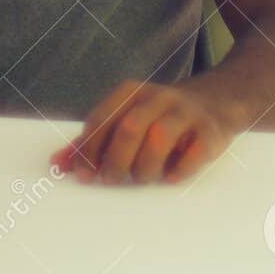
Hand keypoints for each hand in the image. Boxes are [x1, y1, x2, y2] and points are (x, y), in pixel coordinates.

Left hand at [50, 80, 239, 185]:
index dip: (88, 150)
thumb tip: (57, 164)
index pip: (102, 119)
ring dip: (145, 167)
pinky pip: (194, 152)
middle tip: (110, 181)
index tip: (82, 175)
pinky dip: (179, 170)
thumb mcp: (127, 118)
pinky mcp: (211, 131)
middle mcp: (159, 97)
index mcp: (132, 93)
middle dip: (115, 161)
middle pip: (129, 128)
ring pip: (159, 137)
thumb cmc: (160, 116)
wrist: (217, 100)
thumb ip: (93, 141)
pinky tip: (170, 177)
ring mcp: (187, 113)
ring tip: (141, 178)